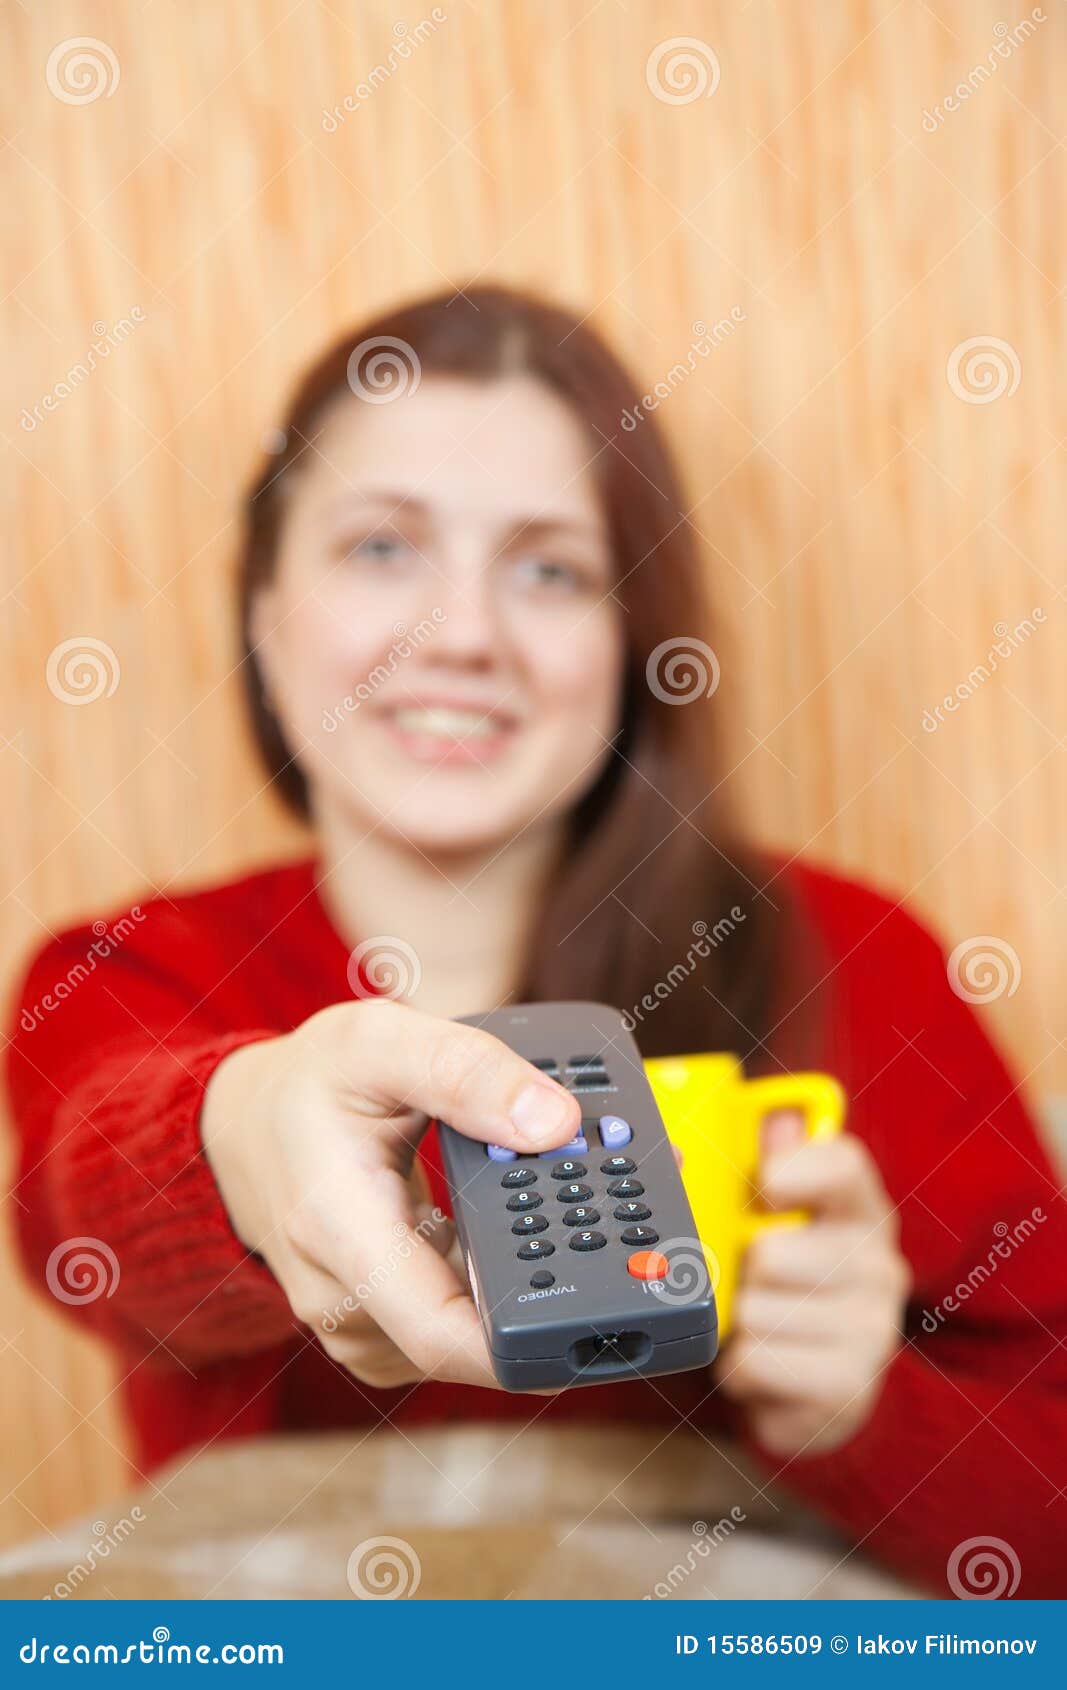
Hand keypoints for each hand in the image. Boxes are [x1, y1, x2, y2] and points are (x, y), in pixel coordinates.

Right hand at [201, 999, 580, 1387]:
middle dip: (548, 1295)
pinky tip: (510, 1238)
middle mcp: (342, 1297)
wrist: (241, 1129)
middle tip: (605, 1232)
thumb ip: (465, 1072)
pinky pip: (449, 1328)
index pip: (439, 1333)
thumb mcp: (378, 1042)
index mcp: (339, 1229)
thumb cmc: (306, 1083)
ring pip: (465, 1339)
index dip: (527, 1344)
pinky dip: (488, 1293)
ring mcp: (358, 1324)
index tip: (601, 1311)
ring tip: (554, 1215)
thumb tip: (555, 1123)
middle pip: (470, 1340)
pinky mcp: (376, 1329)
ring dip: (520, 1292)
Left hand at [716, 1111, 910, 1455]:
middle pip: (773, 1251)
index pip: (843, 1163)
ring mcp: (873, 1330)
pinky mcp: (850, 1386)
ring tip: (754, 1326)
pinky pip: (757, 1362)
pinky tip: (760, 1363)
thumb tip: (773, 1114)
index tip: (761, 1186)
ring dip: (735, 1325)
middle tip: (746, 1281)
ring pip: (755, 1311)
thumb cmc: (790, 1288)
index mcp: (861, 1210)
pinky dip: (740, 1368)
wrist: (819, 1389)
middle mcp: (880, 1266)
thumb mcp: (777, 1222)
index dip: (792, 1166)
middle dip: (738, 1271)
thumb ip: (769, 1162)